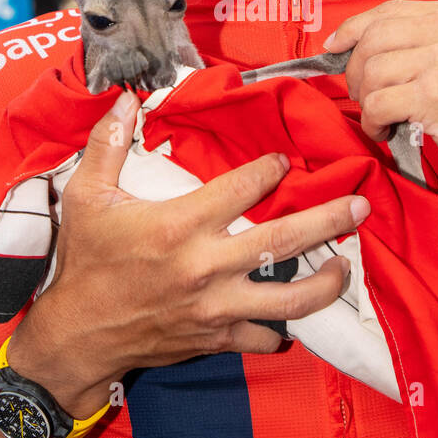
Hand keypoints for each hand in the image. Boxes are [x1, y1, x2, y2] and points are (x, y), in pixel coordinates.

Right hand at [9, 90, 368, 414]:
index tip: (283, 161)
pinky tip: (297, 317)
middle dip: (329, 220)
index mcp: (179, 225)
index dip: (271, 170)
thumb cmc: (84, 262)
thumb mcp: (85, 197)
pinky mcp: (216, 338)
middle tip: (360, 205)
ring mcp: (216, 308)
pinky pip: (265, 338)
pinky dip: (284, 331)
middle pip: (285, 240)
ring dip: (326, 283)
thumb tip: (127, 99)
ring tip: (345, 265)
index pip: (243, 188)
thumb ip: (108, 145)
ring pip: (289, 299)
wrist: (77, 335)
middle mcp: (206, 266)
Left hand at [323, 0, 437, 188]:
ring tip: (381, 118)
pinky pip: (378, 103)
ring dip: (366, 101)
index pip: (388, 10)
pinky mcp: (436, 95)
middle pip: (373, 38)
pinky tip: (386, 131)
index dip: (353, 28)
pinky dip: (373, 122)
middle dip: (355, 71)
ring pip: (371, 72)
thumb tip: (359, 40)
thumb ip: (426, 38)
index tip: (333, 47)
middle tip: (363, 96)